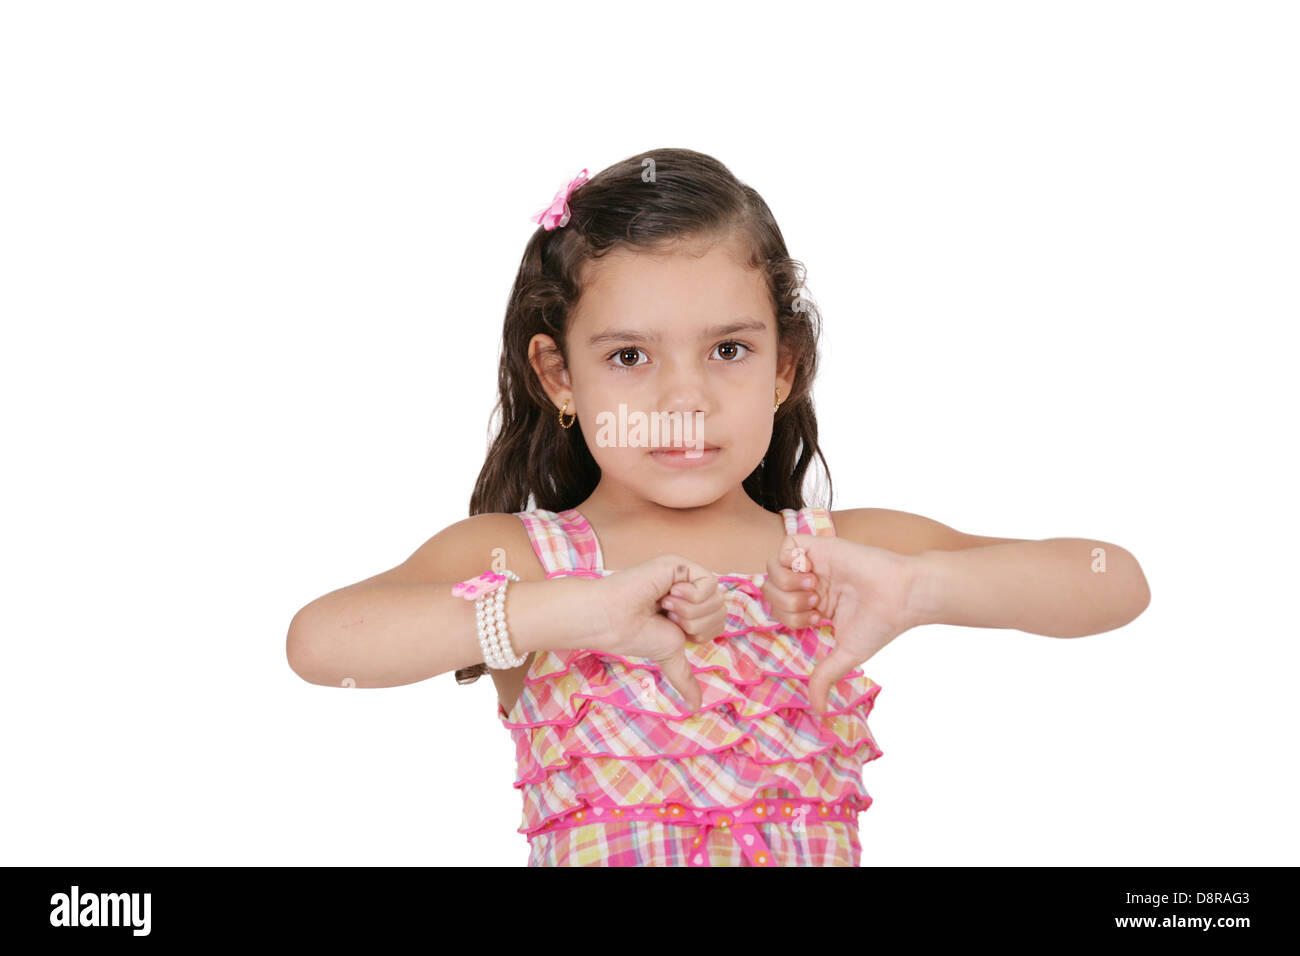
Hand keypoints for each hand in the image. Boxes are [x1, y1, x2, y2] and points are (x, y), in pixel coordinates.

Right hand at [589, 554, 725, 710]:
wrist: (615, 622)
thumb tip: (695, 707)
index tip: (673, 629)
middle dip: (695, 623)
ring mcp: (685, 575)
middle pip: (721, 610)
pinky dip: (690, 597)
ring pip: (716, 598)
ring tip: (664, 605)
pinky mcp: (680, 565)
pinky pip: (709, 584)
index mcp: (689, 608)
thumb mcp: (670, 656)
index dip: (701, 632)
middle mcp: (690, 589)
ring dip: (689, 611)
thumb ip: (685, 677)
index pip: (719, 621)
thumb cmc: (635, 635)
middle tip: (667, 618)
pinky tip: (667, 594)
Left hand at [763, 533, 922, 714]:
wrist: (900, 595)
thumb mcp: (846, 655)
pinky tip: (810, 576)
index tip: (816, 621)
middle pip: (770, 591)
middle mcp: (811, 582)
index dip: (789, 619)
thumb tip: (818, 710)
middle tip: (814, 608)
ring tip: (813, 591)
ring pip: (771, 569)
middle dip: (786, 605)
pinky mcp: (818, 546)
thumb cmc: (880, 623)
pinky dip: (789, 565)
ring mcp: (813, 563)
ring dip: (786, 587)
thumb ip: (825, 677)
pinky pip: (783, 547)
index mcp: (815, 604)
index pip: (778, 610)